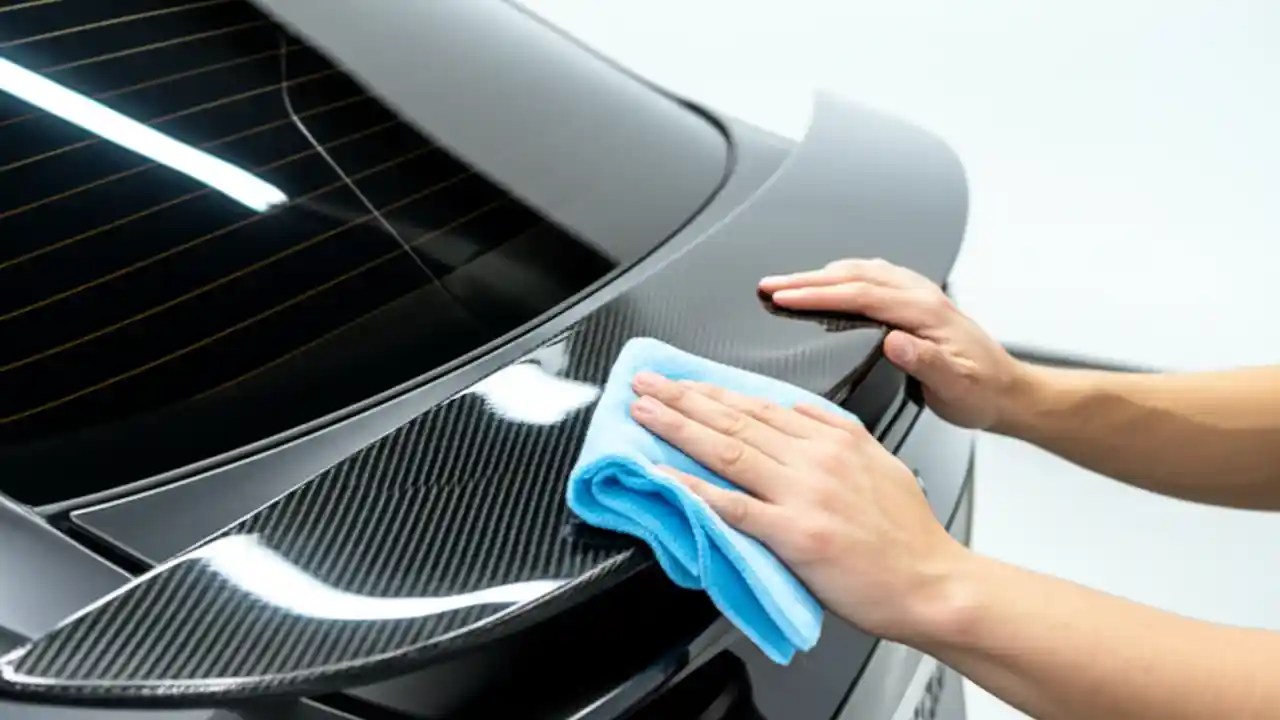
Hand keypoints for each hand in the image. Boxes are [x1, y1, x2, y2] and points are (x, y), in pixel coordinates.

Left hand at [630, 372, 968, 642]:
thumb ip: (835, 432)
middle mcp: (816, 458)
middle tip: (645, 382)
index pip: (761, 405)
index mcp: (835, 439)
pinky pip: (733, 506)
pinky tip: (665, 475)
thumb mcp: (880, 461)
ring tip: (644, 413)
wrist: (932, 584)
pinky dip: (694, 488)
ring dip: (678, 427)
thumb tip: (797, 410)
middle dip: (683, 397)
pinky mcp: (795, 534)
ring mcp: (803, 494)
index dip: (714, 391)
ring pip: (728, 450)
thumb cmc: (907, 535)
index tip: (682, 381)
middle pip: (736, 419)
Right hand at [760, 259, 1025, 431]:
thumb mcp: (956, 386)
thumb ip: (926, 363)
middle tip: (769, 285)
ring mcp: (918, 294)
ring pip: (860, 271)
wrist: (1007, 391)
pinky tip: (831, 279)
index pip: (860, 295)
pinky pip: (872, 276)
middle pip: (853, 276)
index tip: (784, 296)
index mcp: (925, 312)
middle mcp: (920, 295)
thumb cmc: (981, 392)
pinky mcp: (915, 301)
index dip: (818, 294)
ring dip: (820, 275)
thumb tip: (895, 342)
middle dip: (805, 279)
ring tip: (787, 282)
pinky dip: (843, 275)